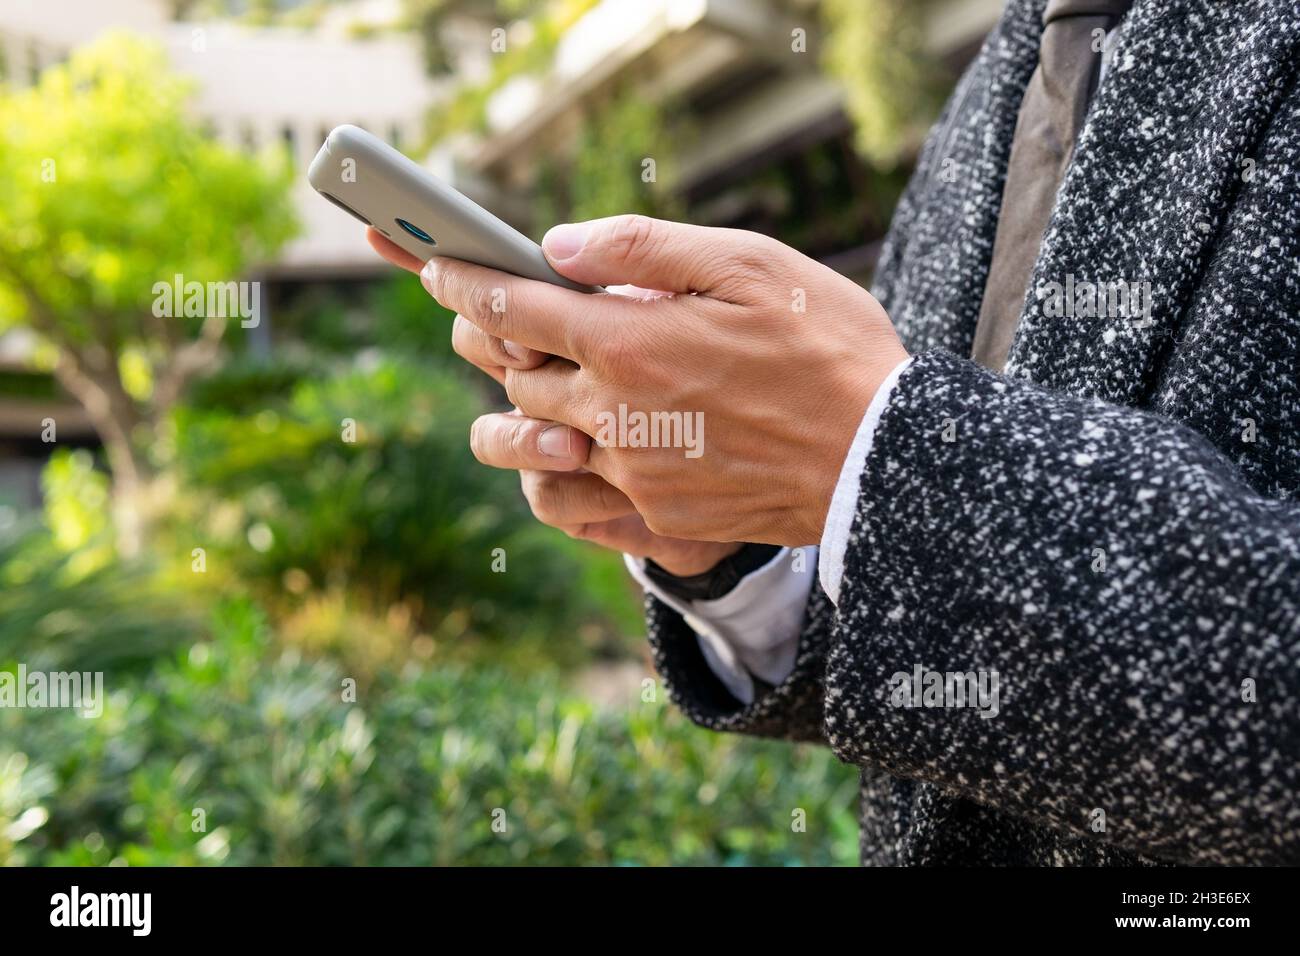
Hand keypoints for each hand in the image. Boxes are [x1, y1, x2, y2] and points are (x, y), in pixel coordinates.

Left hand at [418, 215, 907, 545]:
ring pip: (539, 440)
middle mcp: (617, 415)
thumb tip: (557, 244)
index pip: (515, 308)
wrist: (883, 460)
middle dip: (489, 338)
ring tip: (531, 380)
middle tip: (481, 314)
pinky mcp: (660, 516)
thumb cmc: (828, 349)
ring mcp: (634, 474)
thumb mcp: (749, 266)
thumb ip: (645, 249)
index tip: (438, 267)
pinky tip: (578, 445)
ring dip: (519, 408)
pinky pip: (577, 498)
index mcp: (632, 343)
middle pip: (518, 375)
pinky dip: (561, 467)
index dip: (466, 283)